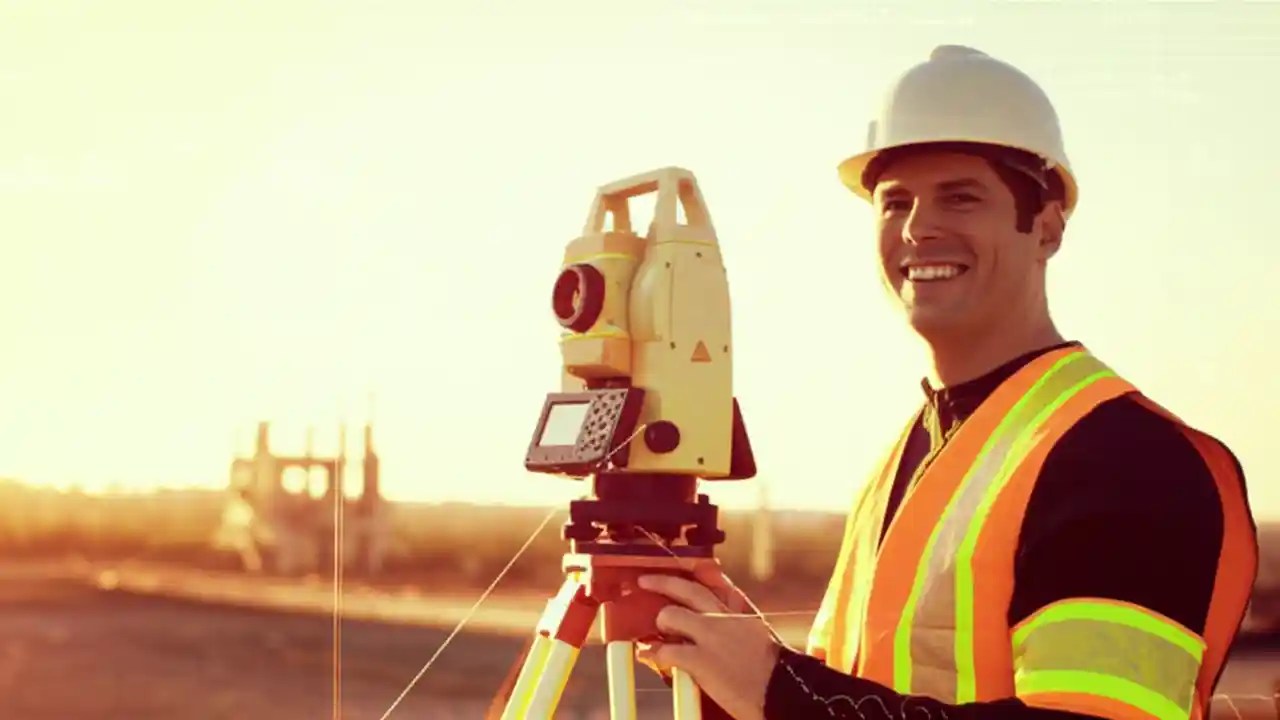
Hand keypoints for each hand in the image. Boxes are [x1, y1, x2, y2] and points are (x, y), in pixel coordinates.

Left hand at [634, 566, 784, 719]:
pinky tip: (648, 654)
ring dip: (660, 624)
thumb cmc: (773, 671)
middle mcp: (725, 617)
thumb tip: (719, 603)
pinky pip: (665, 650)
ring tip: (655, 635)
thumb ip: (738, 615)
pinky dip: (653, 652)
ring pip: (670, 615)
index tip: (677, 565)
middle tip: (645, 581)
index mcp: (742, 611)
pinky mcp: (701, 660)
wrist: (784, 694)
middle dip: (662, 581)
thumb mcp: (759, 633)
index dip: (692, 571)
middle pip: (687, 589)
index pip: (714, 581)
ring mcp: (712, 636)